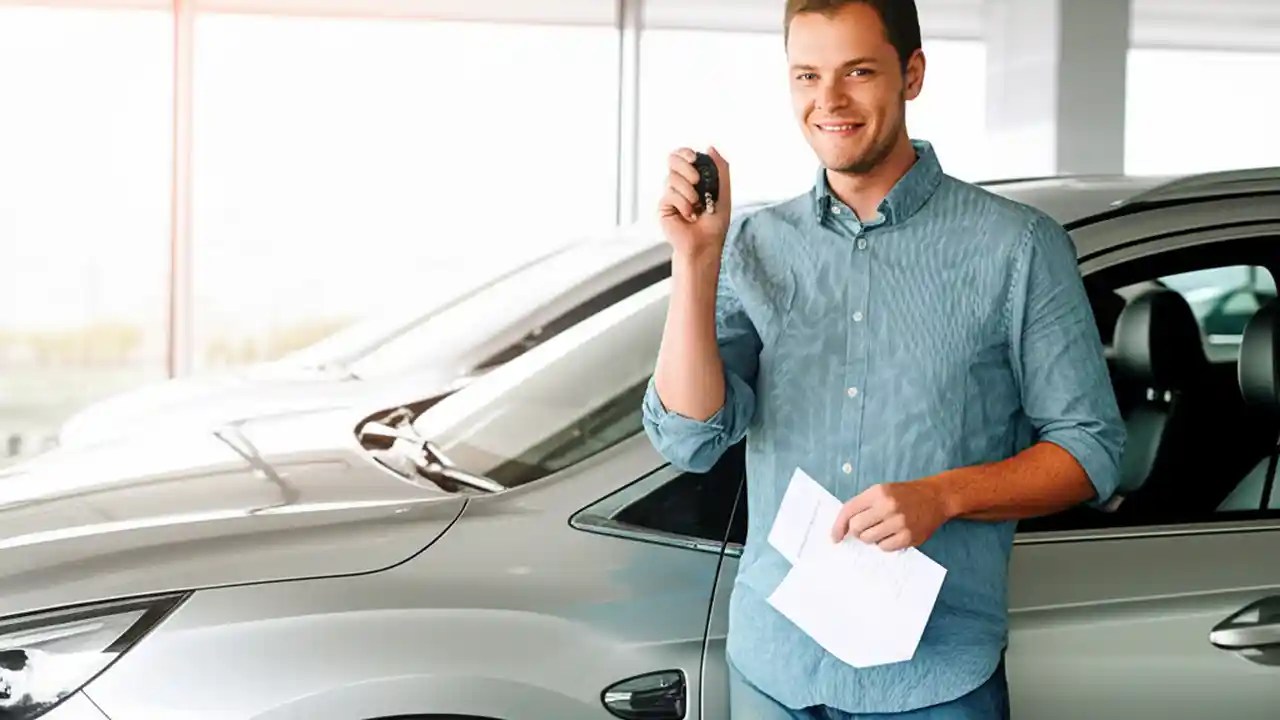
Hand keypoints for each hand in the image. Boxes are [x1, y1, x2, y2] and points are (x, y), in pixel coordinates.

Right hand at [657, 146, 732, 259]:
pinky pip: (670, 194)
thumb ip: (720, 169)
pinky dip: (683, 204)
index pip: (682, 156)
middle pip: (672, 160)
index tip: (694, 158)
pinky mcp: (664, 207)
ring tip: (697, 205)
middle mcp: (679, 184)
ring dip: (689, 191)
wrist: (706, 244)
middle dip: (686, 168)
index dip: (685, 152)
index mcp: (693, 178)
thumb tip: (710, 148)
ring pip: (672, 178)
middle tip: (697, 181)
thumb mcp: (724, 192)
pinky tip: (689, 215)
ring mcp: (670, 195)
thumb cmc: (714, 223)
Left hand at [830, 480, 951, 551]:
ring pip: (869, 539)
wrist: (936, 498)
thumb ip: (863, 505)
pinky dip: (884, 544)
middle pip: (856, 528)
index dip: (838, 526)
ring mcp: (899, 522)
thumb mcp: (882, 491)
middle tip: (866, 529)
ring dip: (871, 538)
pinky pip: (884, 547)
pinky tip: (892, 535)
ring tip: (882, 529)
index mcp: (877, 492)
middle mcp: (887, 506)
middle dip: (857, 532)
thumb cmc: (904, 495)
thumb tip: (844, 528)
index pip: (849, 510)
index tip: (835, 537)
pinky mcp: (908, 537)